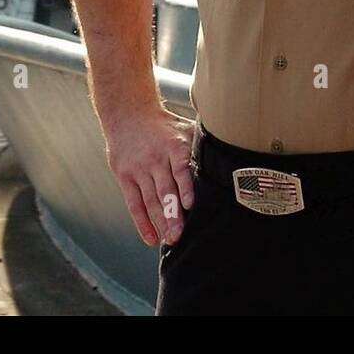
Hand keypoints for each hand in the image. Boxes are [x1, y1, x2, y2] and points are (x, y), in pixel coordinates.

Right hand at [103, 108, 195, 245]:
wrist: (128, 113)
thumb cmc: (164, 125)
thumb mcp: (184, 128)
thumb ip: (201, 145)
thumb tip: (229, 157)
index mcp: (173, 146)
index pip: (180, 169)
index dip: (185, 187)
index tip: (189, 205)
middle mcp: (155, 159)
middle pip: (164, 190)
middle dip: (171, 214)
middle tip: (178, 236)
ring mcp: (138, 169)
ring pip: (149, 200)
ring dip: (159, 222)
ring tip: (169, 240)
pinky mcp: (125, 177)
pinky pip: (133, 204)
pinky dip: (142, 222)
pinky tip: (151, 238)